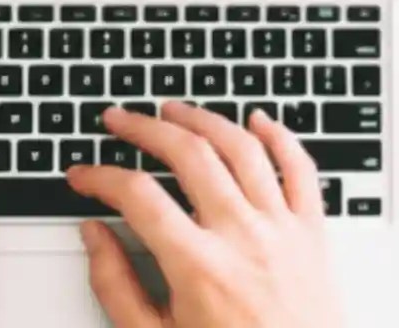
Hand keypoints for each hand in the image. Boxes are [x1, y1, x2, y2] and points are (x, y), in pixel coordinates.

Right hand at [67, 102, 343, 327]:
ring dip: (203, 119)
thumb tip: (94, 236)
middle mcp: (243, 238)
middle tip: (119, 120)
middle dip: (145, 128)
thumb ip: (117, 287)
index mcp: (199, 268)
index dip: (101, 177)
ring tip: (173, 110)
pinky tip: (258, 121)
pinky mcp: (313, 234)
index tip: (84, 176)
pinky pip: (301, 169)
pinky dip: (280, 136)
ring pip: (243, 148)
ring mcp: (282, 230)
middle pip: (189, 155)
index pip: (138, 197)